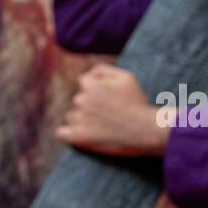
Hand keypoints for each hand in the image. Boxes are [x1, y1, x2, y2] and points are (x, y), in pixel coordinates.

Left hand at [56, 62, 171, 156]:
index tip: (106, 100)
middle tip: (107, 115)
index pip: (83, 83)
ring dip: (81, 120)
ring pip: (72, 116)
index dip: (95, 91)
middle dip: (89, 105)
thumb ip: (102, 70)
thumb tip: (87, 73)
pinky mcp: (78, 137)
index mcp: (90, 85)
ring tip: (102, 127)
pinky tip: (80, 135)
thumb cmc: (138, 103)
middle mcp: (81, 100)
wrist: (146, 130)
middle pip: (78, 100)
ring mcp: (78, 119)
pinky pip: (62, 133)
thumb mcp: (125, 76)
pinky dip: (68, 134)